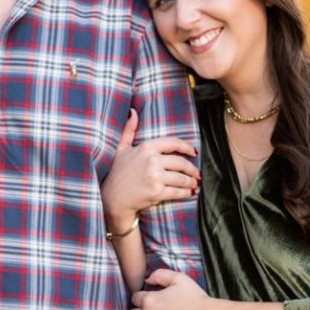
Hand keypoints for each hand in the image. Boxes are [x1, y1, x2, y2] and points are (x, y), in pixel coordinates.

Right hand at [101, 108, 199, 225]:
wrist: (113, 198)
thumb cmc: (117, 173)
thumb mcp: (121, 148)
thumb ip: (129, 130)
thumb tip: (132, 111)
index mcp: (147, 147)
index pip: (174, 143)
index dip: (187, 147)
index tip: (194, 152)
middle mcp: (152, 160)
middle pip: (181, 162)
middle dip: (192, 169)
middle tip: (197, 173)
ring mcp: (155, 177)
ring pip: (182, 178)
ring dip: (191, 181)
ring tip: (195, 183)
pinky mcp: (157, 192)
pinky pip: (178, 191)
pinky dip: (186, 193)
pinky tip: (190, 192)